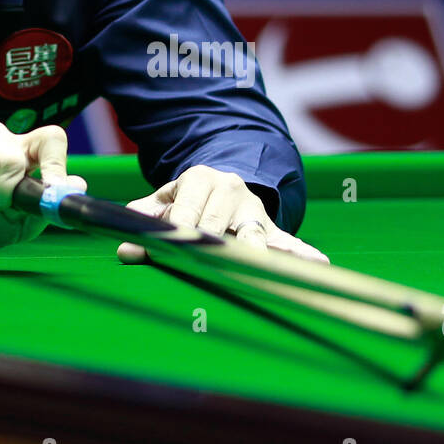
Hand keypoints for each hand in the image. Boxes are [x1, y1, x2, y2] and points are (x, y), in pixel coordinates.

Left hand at [116, 165, 328, 264]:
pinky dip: (302, 252)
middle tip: (206, 265)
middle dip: (208, 248)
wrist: (219, 182)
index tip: (167, 251)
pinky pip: (287, 241)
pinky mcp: (270, 227)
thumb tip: (125, 248)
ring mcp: (252, 209)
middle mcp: (229, 189)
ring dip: (254, 250)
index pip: (185, 212)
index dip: (175, 233)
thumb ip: (141, 221)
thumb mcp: (160, 202)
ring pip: (253, 233)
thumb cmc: (185, 199)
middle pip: (218, 224)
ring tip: (258, 264)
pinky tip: (319, 261)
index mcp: (198, 179)